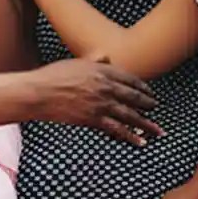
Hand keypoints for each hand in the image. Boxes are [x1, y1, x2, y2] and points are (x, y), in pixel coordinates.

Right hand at [31, 59, 161, 144]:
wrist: (39, 93)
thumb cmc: (53, 76)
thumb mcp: (75, 63)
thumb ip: (93, 60)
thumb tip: (105, 56)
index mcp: (102, 70)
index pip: (129, 78)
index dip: (142, 86)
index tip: (148, 92)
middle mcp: (105, 86)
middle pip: (134, 96)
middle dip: (148, 104)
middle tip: (156, 108)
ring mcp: (101, 103)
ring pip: (130, 115)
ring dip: (146, 124)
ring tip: (157, 130)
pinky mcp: (94, 119)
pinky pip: (117, 129)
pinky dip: (131, 137)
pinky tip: (141, 142)